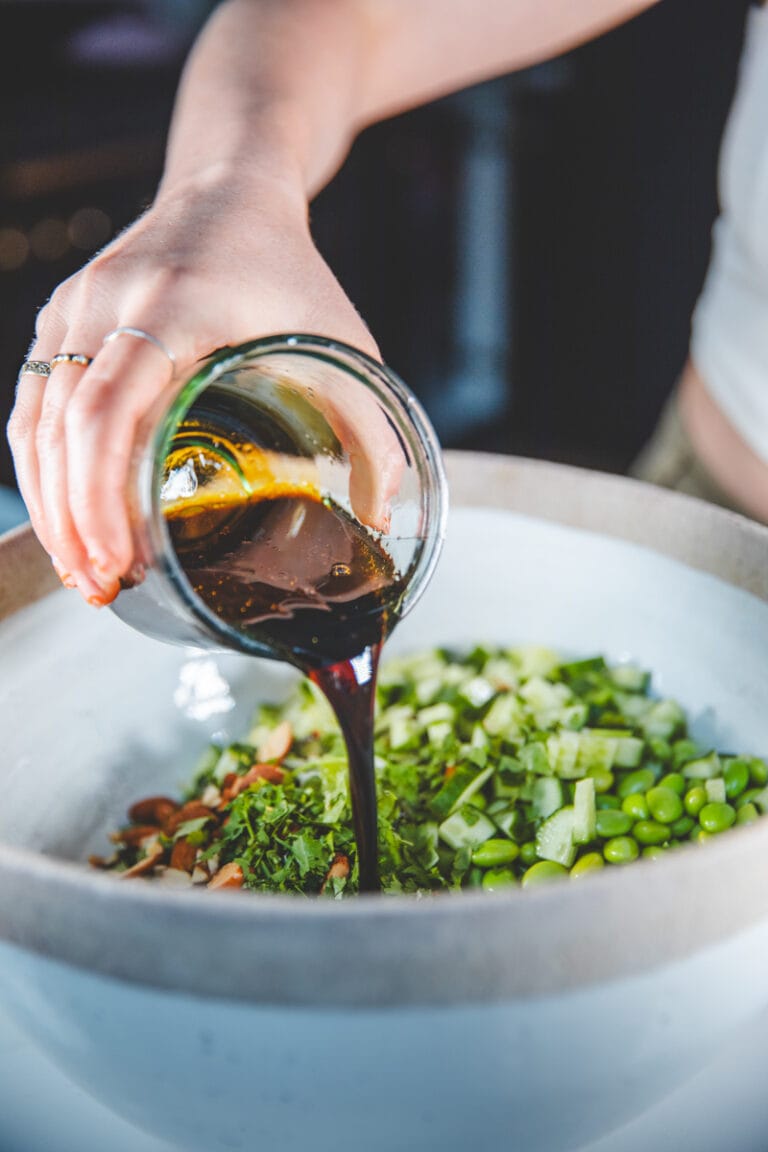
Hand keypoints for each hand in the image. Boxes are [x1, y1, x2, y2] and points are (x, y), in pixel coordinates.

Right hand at [7, 170, 400, 604]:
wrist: (228, 190)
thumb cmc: (291, 272)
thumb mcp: (344, 342)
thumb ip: (369, 428)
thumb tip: (381, 516)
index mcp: (175, 303)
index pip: (108, 408)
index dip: (101, 495)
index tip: (123, 562)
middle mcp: (109, 300)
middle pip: (61, 426)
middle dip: (75, 520)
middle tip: (103, 588)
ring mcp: (74, 304)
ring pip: (36, 420)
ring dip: (53, 505)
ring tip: (84, 571)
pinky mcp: (61, 316)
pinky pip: (33, 403)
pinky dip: (43, 469)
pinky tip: (67, 518)